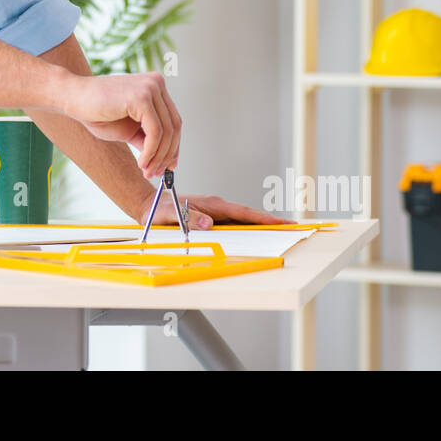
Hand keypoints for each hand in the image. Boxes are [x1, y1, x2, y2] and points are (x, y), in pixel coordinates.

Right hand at [60, 71, 181, 178]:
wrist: (72, 98)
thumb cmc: (96, 111)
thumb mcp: (128, 129)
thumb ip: (147, 138)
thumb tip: (166, 159)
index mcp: (155, 86)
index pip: (173, 120)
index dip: (173, 146)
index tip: (170, 165)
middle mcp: (156, 83)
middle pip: (174, 126)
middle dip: (167, 154)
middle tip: (157, 173)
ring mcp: (150, 88)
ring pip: (167, 131)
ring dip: (158, 156)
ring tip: (146, 171)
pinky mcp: (142, 97)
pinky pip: (155, 132)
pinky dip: (151, 152)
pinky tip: (141, 162)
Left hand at [138, 190, 288, 230]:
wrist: (149, 205)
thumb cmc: (159, 210)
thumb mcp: (170, 214)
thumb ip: (189, 218)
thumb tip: (210, 224)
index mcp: (211, 205)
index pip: (243, 213)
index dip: (262, 218)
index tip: (281, 222)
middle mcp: (216, 207)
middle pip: (248, 216)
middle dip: (269, 222)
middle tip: (290, 228)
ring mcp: (215, 212)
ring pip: (242, 220)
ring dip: (259, 225)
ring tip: (278, 233)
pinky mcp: (211, 217)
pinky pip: (233, 223)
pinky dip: (246, 228)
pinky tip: (254, 235)